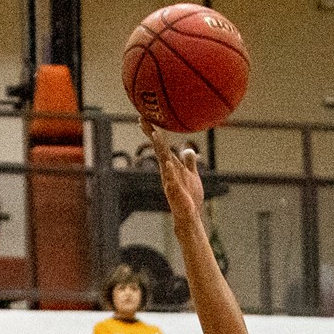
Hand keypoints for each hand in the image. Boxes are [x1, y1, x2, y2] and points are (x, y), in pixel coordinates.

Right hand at [142, 120, 207, 236]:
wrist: (189, 215)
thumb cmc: (189, 196)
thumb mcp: (191, 175)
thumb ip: (189, 162)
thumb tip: (188, 149)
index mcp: (171, 166)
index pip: (161, 146)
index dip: (153, 132)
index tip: (145, 119)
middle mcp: (168, 171)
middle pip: (159, 149)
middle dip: (151, 135)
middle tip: (142, 119)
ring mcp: (170, 180)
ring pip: (163, 161)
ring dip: (159, 148)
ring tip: (154, 134)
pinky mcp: (175, 192)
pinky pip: (171, 179)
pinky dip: (169, 171)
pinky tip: (169, 162)